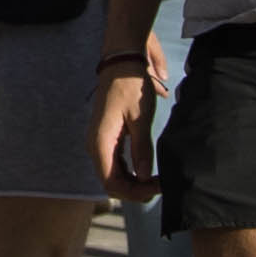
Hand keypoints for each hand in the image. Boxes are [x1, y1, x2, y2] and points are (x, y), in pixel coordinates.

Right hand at [92, 59, 160, 199]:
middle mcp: (95, 146)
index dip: (134, 192)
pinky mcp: (106, 139)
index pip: (112, 183)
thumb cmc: (130, 86)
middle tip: (160, 186)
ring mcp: (99, 143)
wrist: (120, 64)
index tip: (156, 188)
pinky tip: (147, 171)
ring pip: (114, 175)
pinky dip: (131, 172)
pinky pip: (115, 164)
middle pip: (111, 183)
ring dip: (134, 183)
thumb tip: (145, 177)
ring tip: (157, 181)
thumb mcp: (141, 118)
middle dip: (135, 190)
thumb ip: (142, 149)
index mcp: (101, 143)